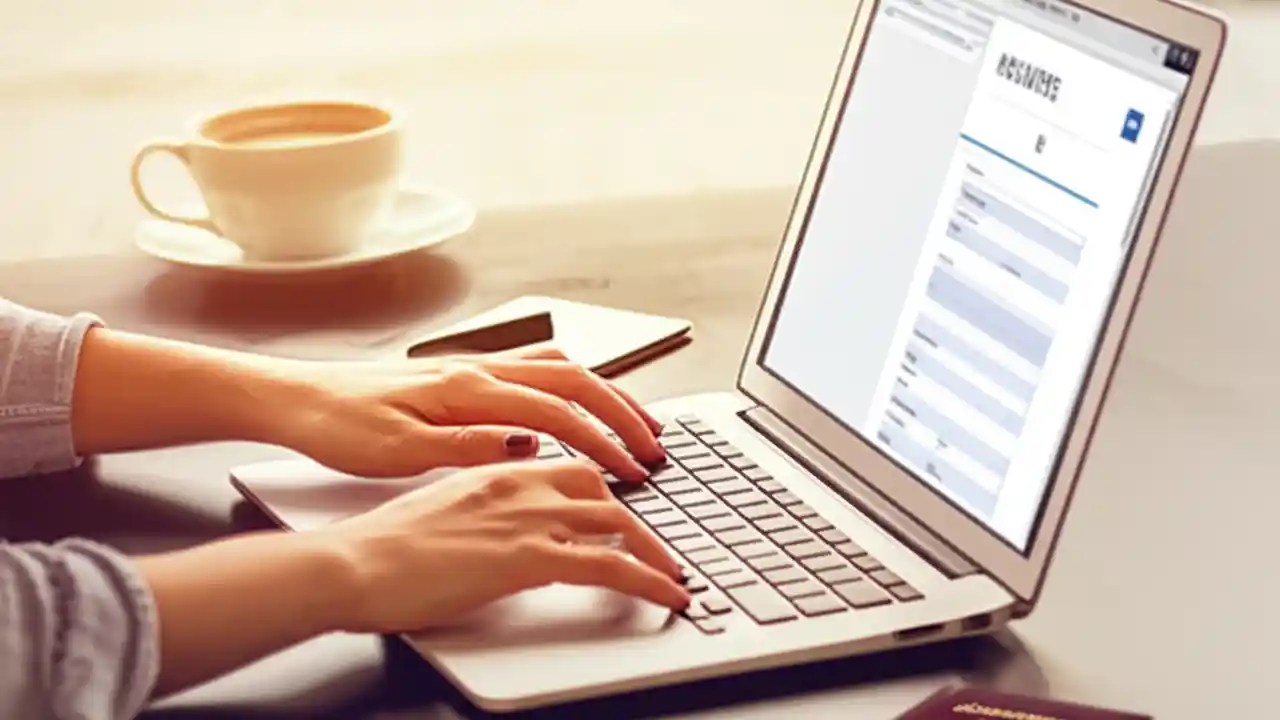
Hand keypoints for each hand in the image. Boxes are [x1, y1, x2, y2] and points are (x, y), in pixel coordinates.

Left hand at [272, 347, 666, 481]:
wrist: (295, 397)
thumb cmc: (338, 426)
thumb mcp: (395, 451)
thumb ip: (466, 445)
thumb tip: (527, 442)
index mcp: (467, 388)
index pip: (555, 410)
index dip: (601, 441)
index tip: (633, 470)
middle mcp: (477, 368)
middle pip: (573, 377)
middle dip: (622, 411)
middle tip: (654, 445)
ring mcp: (471, 367)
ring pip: (558, 366)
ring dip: (602, 392)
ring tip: (632, 422)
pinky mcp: (461, 374)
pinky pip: (533, 368)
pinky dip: (568, 385)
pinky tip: (572, 405)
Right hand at [316, 459, 690, 632]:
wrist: (353, 564)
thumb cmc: (382, 546)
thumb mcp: (440, 507)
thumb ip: (481, 505)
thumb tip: (499, 522)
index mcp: (495, 468)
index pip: (569, 463)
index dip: (606, 481)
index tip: (627, 499)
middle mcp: (518, 482)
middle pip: (601, 487)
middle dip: (640, 514)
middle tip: (662, 543)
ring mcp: (527, 517)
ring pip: (617, 521)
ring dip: (655, 551)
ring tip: (674, 575)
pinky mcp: (529, 556)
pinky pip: (610, 565)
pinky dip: (649, 580)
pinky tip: (667, 595)